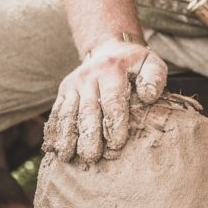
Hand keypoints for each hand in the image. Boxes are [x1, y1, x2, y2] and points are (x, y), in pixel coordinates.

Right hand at [42, 38, 167, 163]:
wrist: (108, 49)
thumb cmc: (134, 64)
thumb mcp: (151, 63)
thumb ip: (154, 78)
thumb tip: (148, 96)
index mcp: (112, 69)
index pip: (112, 100)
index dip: (114, 123)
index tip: (117, 145)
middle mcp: (88, 75)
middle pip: (87, 110)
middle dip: (89, 135)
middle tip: (91, 157)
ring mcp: (73, 83)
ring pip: (68, 113)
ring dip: (67, 136)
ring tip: (67, 157)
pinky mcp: (63, 90)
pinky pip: (56, 112)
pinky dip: (53, 130)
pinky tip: (53, 148)